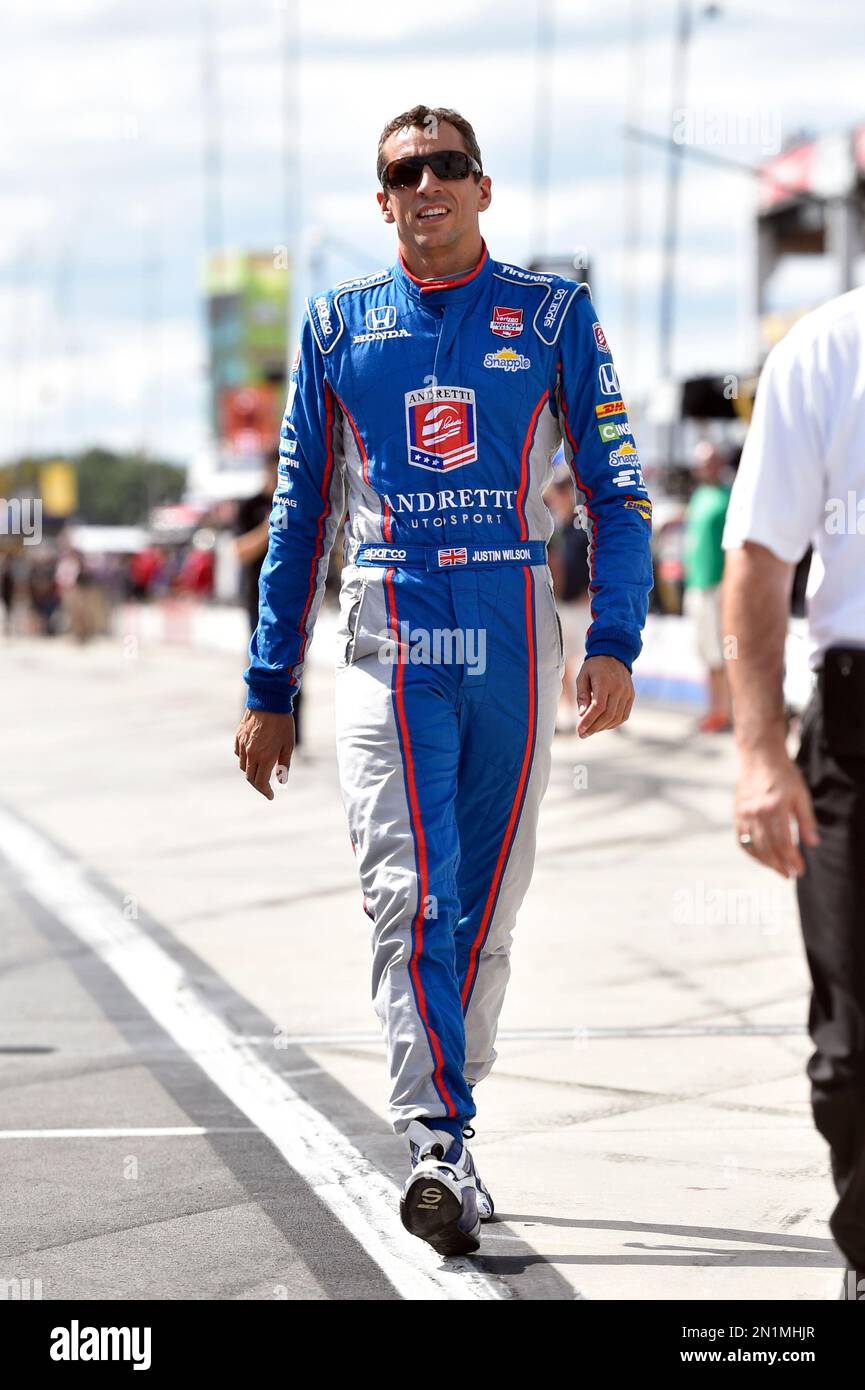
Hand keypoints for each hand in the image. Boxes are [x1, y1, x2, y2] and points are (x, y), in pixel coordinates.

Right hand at [234, 709, 294, 800]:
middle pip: (250, 778)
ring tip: (261, 769)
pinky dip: (245, 759)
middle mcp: (251, 754)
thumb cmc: (282, 723)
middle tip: (266, 787)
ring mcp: (243, 745)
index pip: (261, 783)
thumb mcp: (288, 745)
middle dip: (258, 785)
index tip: (270, 796)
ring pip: (243, 766)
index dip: (265, 792)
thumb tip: (280, 780)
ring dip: (251, 771)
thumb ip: (283, 765)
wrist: (268, 701)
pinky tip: (253, 756)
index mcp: (265, 758)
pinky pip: (238, 753)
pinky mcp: (238, 737)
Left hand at [575, 655, 634, 736]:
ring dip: (602, 728)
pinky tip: (602, 725)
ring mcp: (627, 693)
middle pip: (607, 715)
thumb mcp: (582, 676)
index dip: (588, 721)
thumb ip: (582, 695)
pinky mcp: (631, 696)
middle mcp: (618, 688)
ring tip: (591, 731)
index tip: (579, 729)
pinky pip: (623, 715)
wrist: (614, 654)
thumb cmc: (594, 666)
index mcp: (604, 682)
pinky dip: (613, 723)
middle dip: (594, 728)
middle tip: (582, 734)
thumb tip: (582, 714)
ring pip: (616, 718)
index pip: (598, 707)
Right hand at [734, 750, 819, 877]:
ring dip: (766, 862)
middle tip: (789, 875)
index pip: (783, 842)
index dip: (792, 859)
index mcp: (775, 807)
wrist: (759, 758)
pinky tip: (761, 858)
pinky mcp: (737, 814)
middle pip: (768, 848)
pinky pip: (741, 840)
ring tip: (778, 869)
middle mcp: (756, 812)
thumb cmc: (784, 775)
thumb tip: (813, 844)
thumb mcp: (801, 795)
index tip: (800, 870)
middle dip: (780, 865)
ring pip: (753, 846)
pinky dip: (751, 853)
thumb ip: (806, 820)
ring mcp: (744, 813)